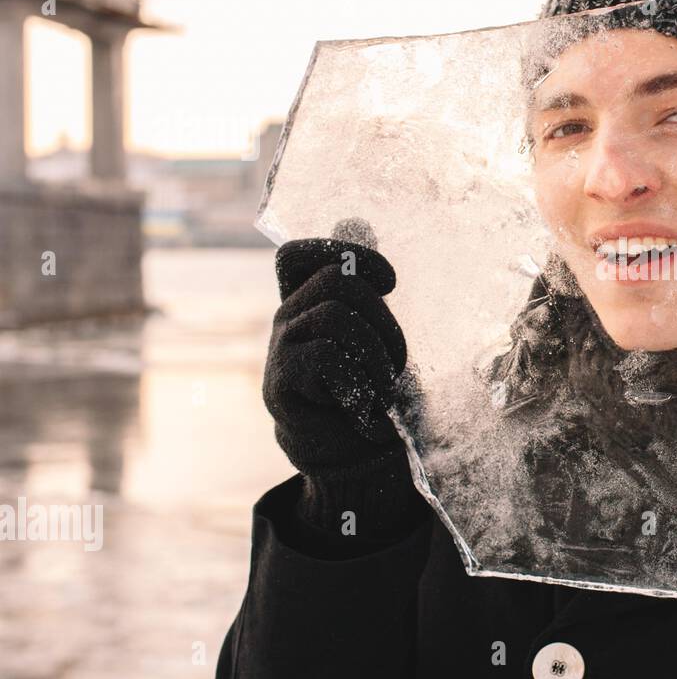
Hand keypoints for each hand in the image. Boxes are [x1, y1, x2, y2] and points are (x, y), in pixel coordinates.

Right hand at [263, 234, 424, 537]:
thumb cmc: (371, 394)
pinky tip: (362, 405)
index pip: (299, 253)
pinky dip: (357, 381)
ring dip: (377, 355)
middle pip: (338, 281)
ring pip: (336, 316)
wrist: (355, 459)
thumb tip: (356, 219)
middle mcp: (288, 319)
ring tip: (381, 389)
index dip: (348, 253)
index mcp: (310, 302)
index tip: (389, 283)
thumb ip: (361, 285)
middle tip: (393, 363)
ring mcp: (281, 350)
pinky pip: (324, 355)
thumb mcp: (375, 333)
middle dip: (384, 319)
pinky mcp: (280, 385)